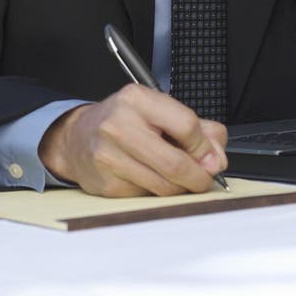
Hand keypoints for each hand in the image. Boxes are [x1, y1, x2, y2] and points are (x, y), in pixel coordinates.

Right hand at [38, 84, 227, 196]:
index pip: (186, 125)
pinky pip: (146, 196)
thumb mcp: (160, 111)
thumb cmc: (125, 122)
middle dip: (198, 176)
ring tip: (178, 177)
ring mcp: (108, 156)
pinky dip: (157, 193)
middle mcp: (119, 124)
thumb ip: (198, 129)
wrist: (78, 137)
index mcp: (137, 99)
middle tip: (204, 178)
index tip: (210, 156)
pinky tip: (150, 178)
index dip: (204, 146)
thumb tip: (216, 158)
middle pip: (175, 163)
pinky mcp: (105, 184)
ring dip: (180, 188)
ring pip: (163, 186)